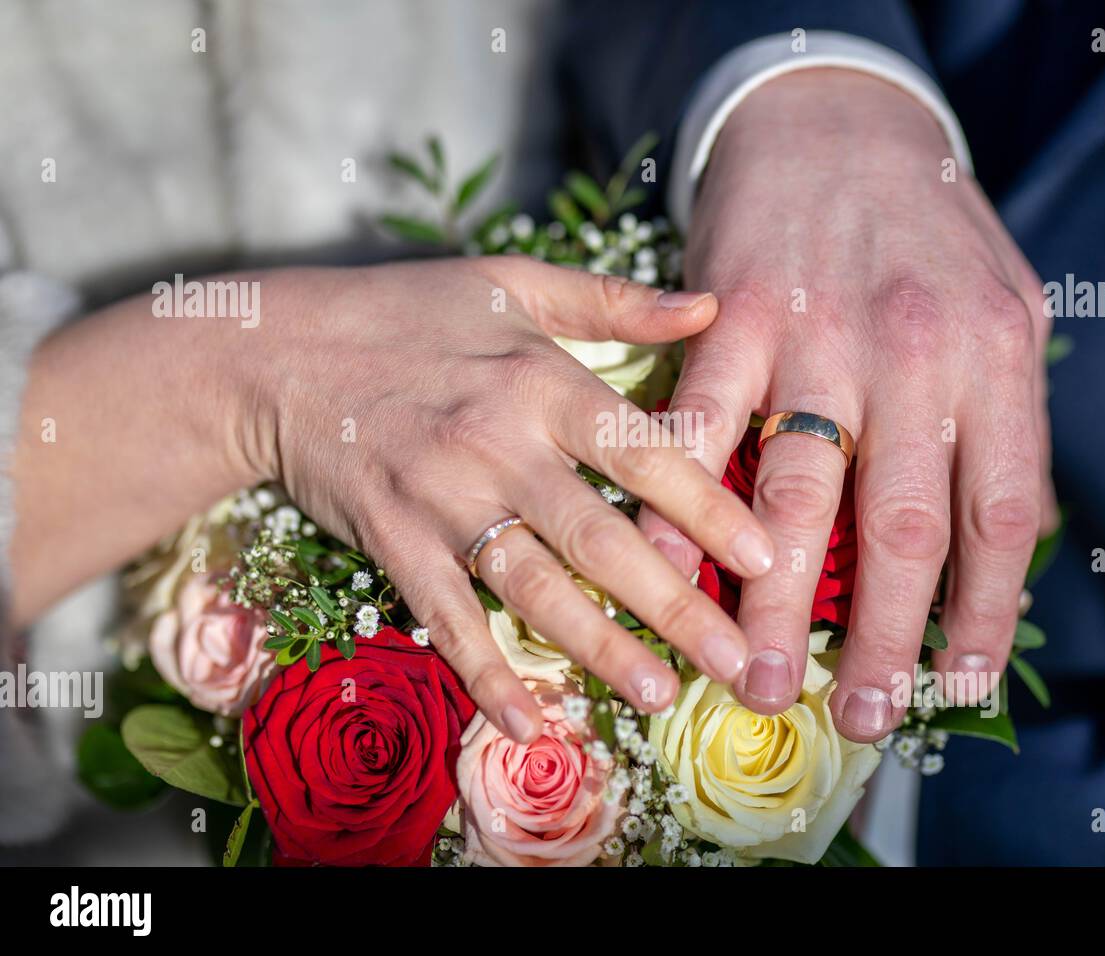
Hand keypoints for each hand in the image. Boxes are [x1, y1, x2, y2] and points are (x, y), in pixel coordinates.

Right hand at [12, 257, 773, 741]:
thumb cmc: (401, 312)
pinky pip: (448, 619)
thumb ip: (611, 300)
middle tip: (734, 662)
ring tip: (660, 692)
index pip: (642, 452)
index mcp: (540, 381)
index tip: (763, 558)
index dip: (707, 506)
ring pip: (533, 587)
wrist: (271, 352)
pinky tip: (527, 720)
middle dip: (674, 605)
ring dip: (599, 647)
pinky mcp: (392, 542)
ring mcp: (441, 501)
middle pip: (600, 538)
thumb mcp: (510, 282)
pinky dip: (485, 672)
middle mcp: (497, 445)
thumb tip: (709, 307)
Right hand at [639, 69, 1056, 739]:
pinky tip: (658, 571)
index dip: (984, 613)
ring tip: (755, 677)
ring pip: (794, 493)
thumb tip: (989, 548)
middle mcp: (913, 353)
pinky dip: (674, 508)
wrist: (835, 119)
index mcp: (995, 358)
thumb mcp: (1005, 303)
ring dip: (769, 599)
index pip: (1002, 513)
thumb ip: (1004, 414)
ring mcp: (816, 334)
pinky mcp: (729, 316)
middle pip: (900, 525)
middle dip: (874, 637)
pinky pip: (698, 429)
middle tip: (851, 716)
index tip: (956, 685)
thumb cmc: (924, 228)